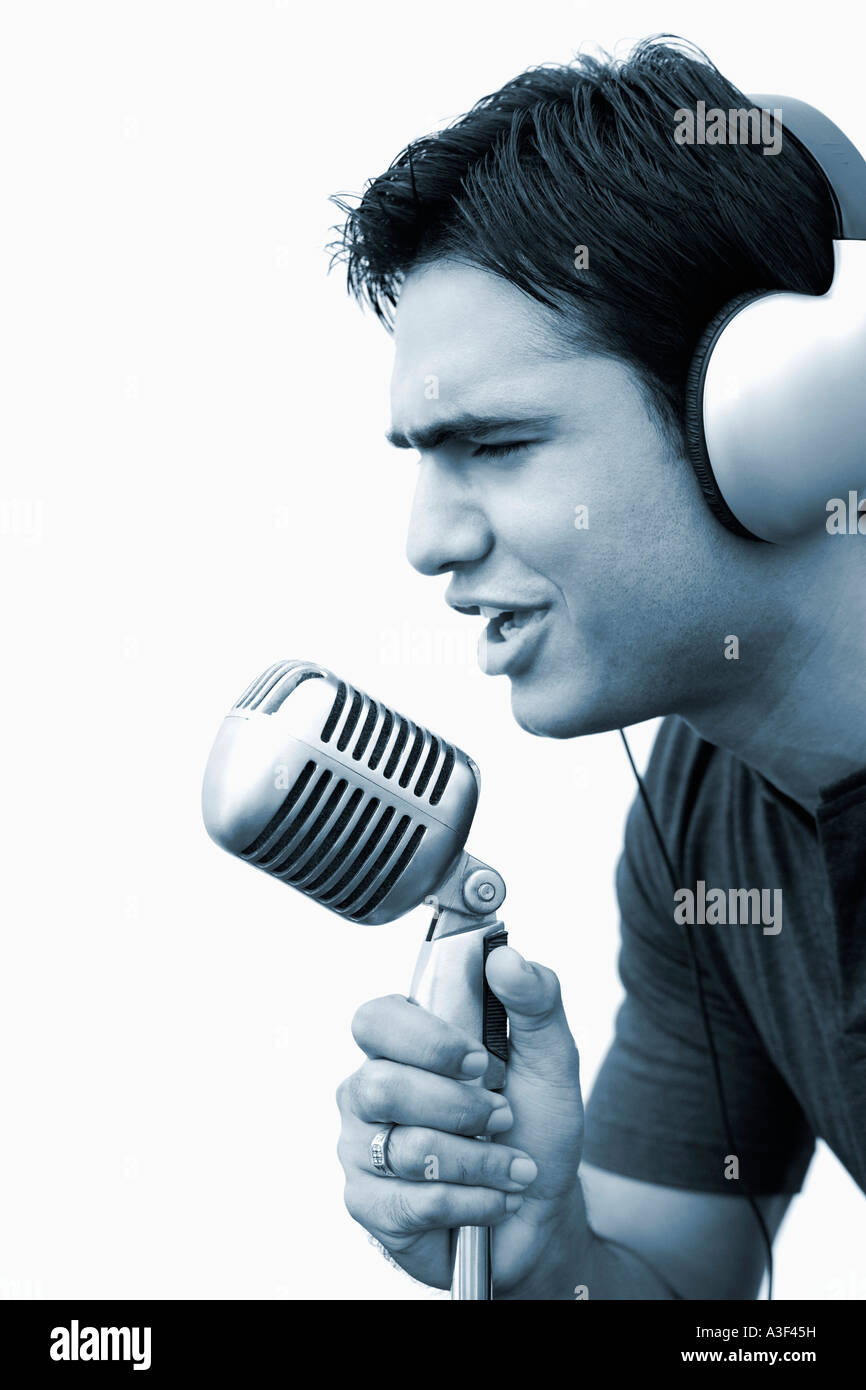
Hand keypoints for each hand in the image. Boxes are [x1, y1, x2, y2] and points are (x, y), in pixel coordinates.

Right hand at [336, 946, 586, 1294]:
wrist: (540, 1210)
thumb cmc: (534, 1126)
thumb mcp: (550, 1060)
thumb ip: (535, 1001)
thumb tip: (505, 958)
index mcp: (402, 1044)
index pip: (375, 1021)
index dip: (424, 1042)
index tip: (479, 1061)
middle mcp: (369, 1090)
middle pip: (382, 1087)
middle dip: (459, 1109)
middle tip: (505, 1116)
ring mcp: (360, 1149)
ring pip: (404, 1149)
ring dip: (480, 1161)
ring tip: (515, 1167)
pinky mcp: (367, 1204)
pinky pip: (411, 1204)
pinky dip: (471, 1202)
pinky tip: (495, 1199)